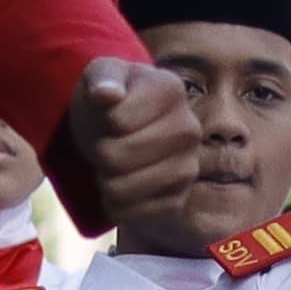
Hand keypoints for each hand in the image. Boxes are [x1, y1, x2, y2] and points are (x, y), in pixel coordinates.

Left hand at [50, 53, 204, 234]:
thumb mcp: (100, 75)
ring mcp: (189, 168)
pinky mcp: (179, 200)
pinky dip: (115, 204)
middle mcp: (191, 129)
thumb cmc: (111, 99)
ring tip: (114, 163)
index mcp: (172, 90)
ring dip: (104, 179)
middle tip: (108, 141)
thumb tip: (107, 94)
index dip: (100, 120)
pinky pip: (132, 214)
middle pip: (115, 157)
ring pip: (121, 189)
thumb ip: (102, 78)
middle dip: (100, 151)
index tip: (109, 113)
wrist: (123, 130)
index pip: (116, 121)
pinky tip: (123, 185)